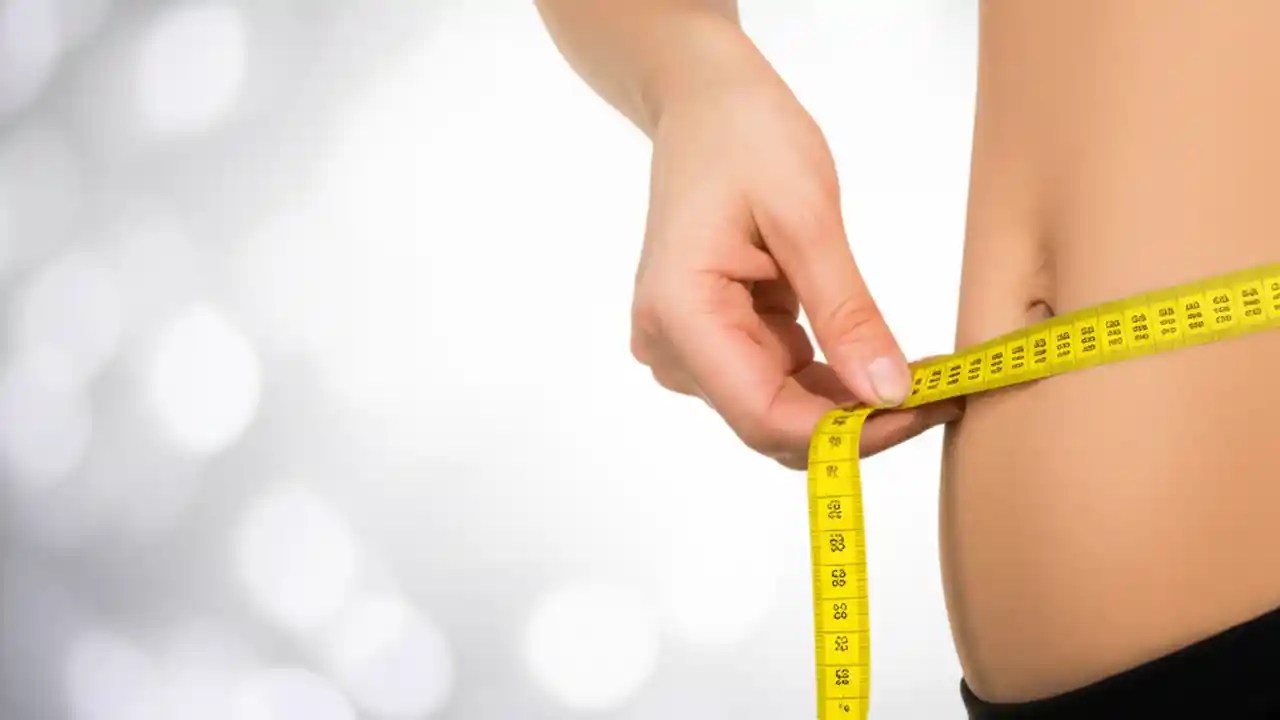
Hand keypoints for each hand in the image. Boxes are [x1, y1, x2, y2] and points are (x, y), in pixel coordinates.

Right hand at [630, 29, 962, 467]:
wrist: (703, 105)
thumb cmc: (746, 138)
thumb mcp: (808, 219)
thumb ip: (847, 314)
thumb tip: (891, 394)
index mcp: (680, 315)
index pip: (764, 414)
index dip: (847, 433)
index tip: (926, 410)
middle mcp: (672, 348)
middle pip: (770, 422)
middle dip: (856, 422)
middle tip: (943, 396)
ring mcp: (688, 348)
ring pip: (777, 410)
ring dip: (849, 404)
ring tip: (924, 379)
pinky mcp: (713, 340)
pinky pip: (776, 381)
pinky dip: (831, 380)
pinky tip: (879, 361)